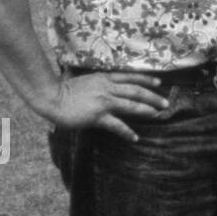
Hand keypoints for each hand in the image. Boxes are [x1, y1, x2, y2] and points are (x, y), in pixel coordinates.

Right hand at [46, 71, 171, 141]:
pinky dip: (127, 132)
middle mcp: (107, 88)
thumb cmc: (64, 89)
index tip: (159, 82)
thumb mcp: (86, 79)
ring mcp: (104, 101)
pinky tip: (134, 137)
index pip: (131, 77)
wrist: (51, 97)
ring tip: (157, 114)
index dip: (146, 79)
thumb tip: (106, 82)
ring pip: (131, 105)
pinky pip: (116, 125)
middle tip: (165, 102)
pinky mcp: (97, 116)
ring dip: (146, 109)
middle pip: (136, 90)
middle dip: (153, 96)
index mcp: (105, 78)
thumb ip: (98, 81)